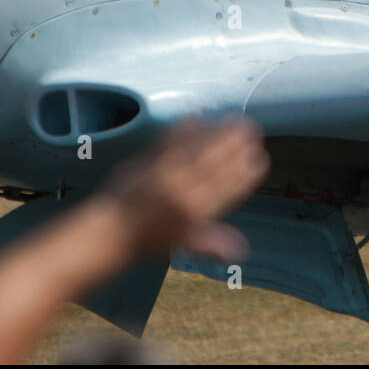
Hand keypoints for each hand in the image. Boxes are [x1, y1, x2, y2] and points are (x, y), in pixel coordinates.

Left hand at [103, 117, 268, 260]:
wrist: (109, 232)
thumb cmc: (149, 240)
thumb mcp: (183, 244)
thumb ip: (212, 242)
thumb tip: (241, 250)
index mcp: (191, 214)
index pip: (223, 190)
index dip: (242, 174)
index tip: (259, 158)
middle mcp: (178, 191)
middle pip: (211, 165)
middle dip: (234, 146)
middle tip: (252, 129)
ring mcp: (161, 174)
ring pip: (194, 150)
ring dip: (216, 133)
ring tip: (234, 119)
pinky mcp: (146, 162)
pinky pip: (168, 142)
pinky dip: (183, 129)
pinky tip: (198, 118)